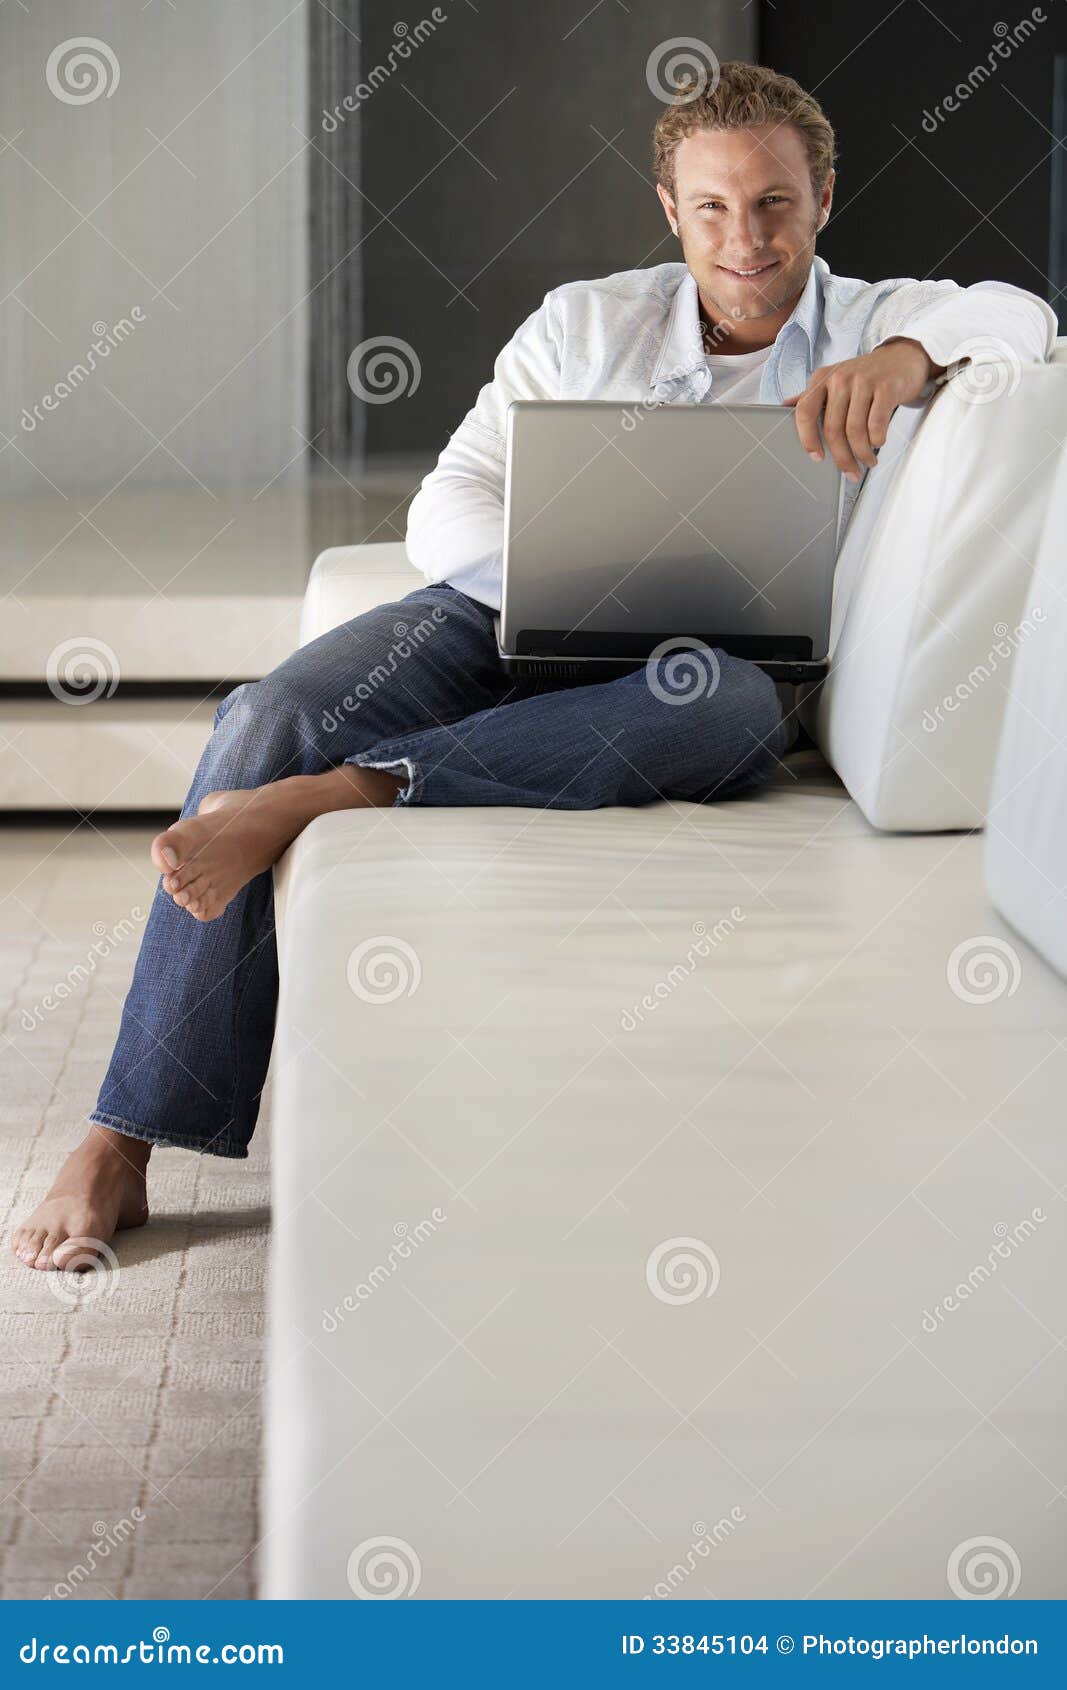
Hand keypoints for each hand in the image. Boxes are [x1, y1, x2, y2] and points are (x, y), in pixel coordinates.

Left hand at [784, 338, 939, 481]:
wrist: (903, 358)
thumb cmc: (866, 375)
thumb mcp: (835, 379)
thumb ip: (813, 395)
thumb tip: (784, 406)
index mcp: (822, 378)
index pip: (804, 412)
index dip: (807, 439)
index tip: (816, 458)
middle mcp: (840, 377)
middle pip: (832, 428)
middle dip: (842, 457)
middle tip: (850, 471)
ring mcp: (863, 381)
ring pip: (855, 430)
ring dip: (862, 453)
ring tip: (868, 461)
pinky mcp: (886, 387)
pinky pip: (876, 424)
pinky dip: (877, 440)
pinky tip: (878, 444)